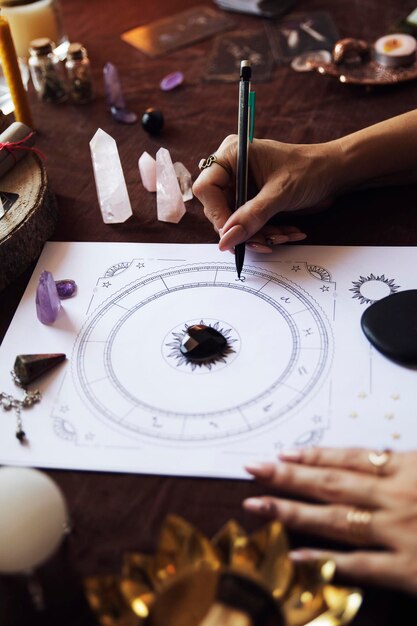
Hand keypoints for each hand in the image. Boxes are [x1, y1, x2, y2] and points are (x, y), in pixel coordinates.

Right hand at [192, 135, 341, 251]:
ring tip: (285, 236)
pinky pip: (249, 226)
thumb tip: (226, 240)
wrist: (334, 174)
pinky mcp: (252, 203)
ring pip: (235, 223)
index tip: (233, 233)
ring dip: (259, 235)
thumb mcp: (280, 193)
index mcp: (232, 155)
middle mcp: (232, 171)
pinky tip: (288, 233)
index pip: (207, 188)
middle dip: (243, 229)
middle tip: (265, 241)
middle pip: (219, 210)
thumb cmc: (309, 170)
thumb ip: (252, 216)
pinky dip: (267, 234)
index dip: (217, 213)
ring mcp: (242, 188)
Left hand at [243, 447, 416, 594]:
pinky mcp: (409, 569)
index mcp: (408, 470)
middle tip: (253, 468)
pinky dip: (327, 560)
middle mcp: (397, 498)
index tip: (282, 453)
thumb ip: (404, 468)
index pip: (350, 459)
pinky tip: (295, 556)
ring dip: (292, 511)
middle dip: (288, 476)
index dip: (314, 455)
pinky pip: (361, 565)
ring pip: (336, 519)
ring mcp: (400, 533)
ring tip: (257, 504)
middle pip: (332, 484)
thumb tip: (374, 465)